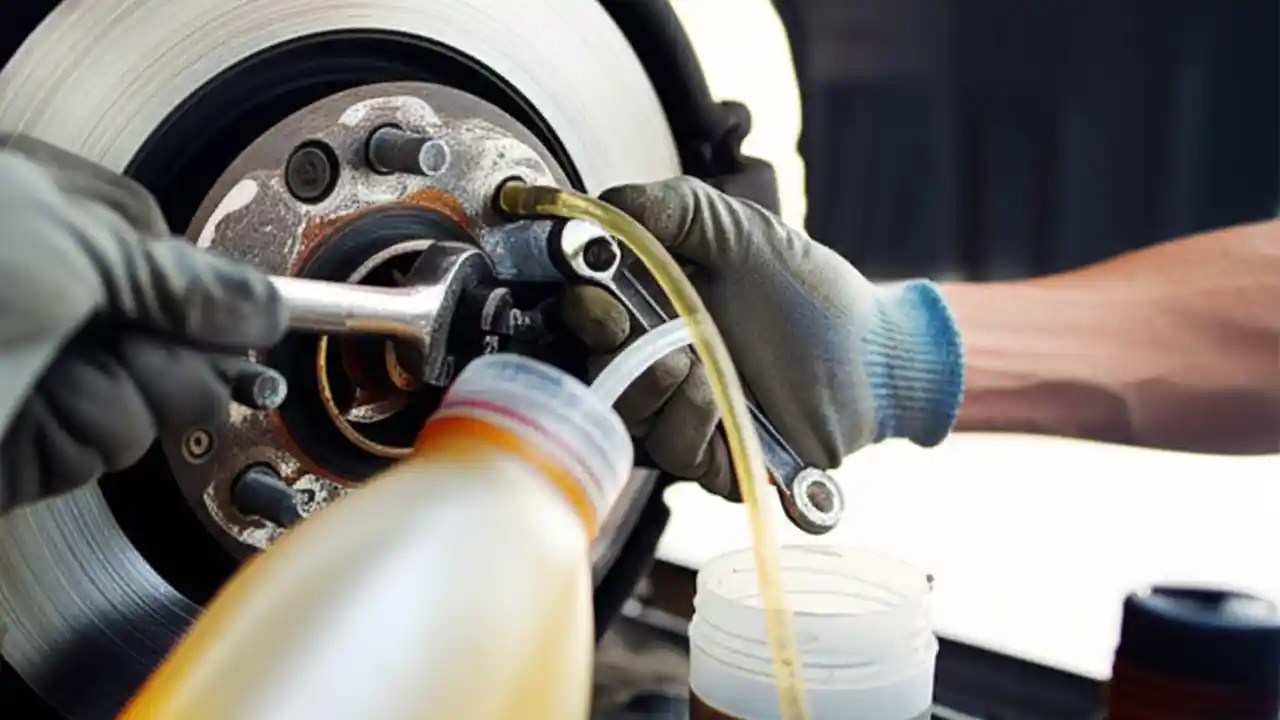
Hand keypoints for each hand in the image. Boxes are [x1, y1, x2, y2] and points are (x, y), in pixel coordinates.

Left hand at [0, 135, 287, 512]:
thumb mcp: (74, 241)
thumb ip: (182, 274)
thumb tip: (262, 302)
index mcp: (55, 217)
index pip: (178, 260)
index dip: (213, 290)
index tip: (253, 313)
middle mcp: (55, 295)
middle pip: (184, 331)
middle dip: (170, 342)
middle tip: (123, 330)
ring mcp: (44, 369)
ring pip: (159, 395)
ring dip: (117, 385)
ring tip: (51, 366)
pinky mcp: (30, 440)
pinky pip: (108, 442)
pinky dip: (78, 426)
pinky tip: (29, 406)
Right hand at [561, 177, 962, 499]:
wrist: (871, 351)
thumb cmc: (804, 290)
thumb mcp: (740, 231)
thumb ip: (676, 209)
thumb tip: (607, 202)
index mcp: (649, 311)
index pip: (584, 317)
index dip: (580, 310)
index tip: (596, 300)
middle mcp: (654, 368)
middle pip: (595, 373)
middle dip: (614, 352)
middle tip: (641, 331)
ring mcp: (682, 417)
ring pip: (631, 416)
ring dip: (659, 385)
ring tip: (703, 363)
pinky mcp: (714, 461)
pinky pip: (678, 453)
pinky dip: (695, 420)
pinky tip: (726, 399)